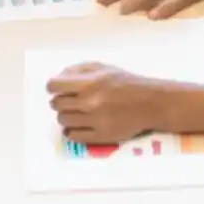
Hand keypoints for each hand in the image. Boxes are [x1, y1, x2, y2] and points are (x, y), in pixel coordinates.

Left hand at [47, 62, 165, 144]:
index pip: (54, 86)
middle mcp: (89, 102)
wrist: (150, 103)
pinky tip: (78, 124)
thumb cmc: (125, 83)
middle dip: (60, 101)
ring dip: (66, 115)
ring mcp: (95, 121)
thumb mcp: (102, 67)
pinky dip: (71, 130)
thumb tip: (58, 78)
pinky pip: (73, 136)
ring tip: (76, 112)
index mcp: (89, 83)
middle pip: (56, 104)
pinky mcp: (101, 136)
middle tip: (70, 101)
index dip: (53, 87)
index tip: (57, 89)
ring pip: (62, 120)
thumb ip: (77, 70)